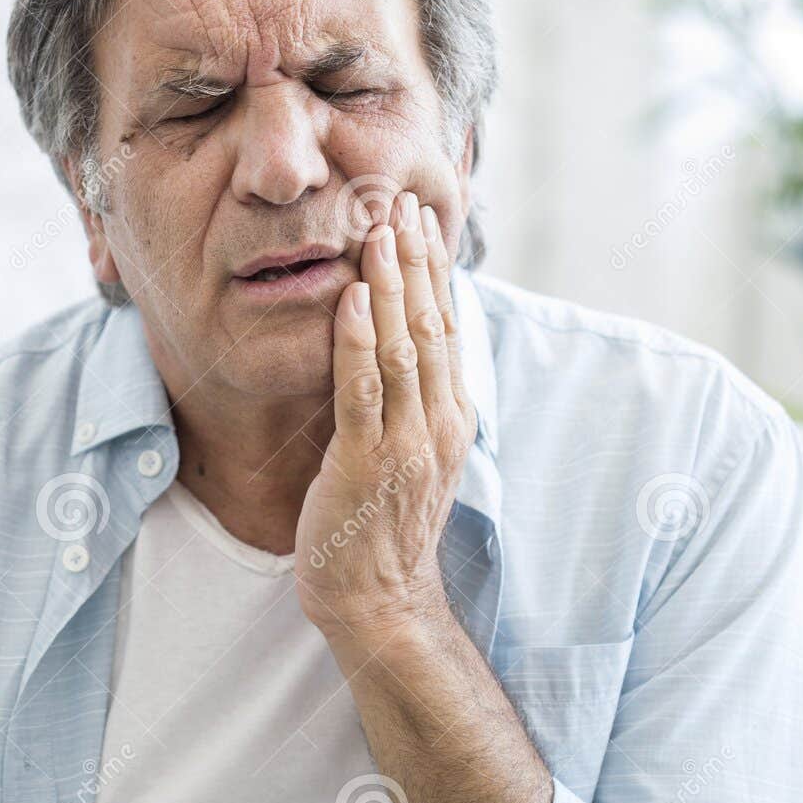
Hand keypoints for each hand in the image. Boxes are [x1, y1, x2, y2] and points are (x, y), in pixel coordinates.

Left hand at [294, 190, 476, 642]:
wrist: (379, 599)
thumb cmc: (385, 523)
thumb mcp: (413, 452)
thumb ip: (414, 398)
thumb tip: (400, 343)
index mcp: (452, 416)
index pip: (447, 327)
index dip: (433, 271)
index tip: (420, 220)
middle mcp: (439, 422)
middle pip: (431, 325)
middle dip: (415, 261)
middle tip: (399, 203)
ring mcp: (406, 441)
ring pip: (402, 346)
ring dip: (389, 284)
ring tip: (378, 231)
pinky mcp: (366, 460)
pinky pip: (363, 389)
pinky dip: (356, 339)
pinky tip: (349, 297)